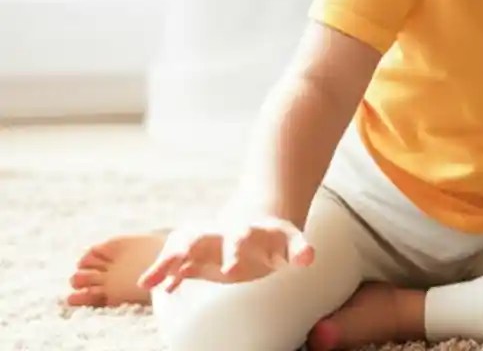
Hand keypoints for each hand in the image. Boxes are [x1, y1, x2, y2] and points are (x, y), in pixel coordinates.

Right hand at [137, 216, 313, 293]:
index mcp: (244, 231)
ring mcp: (204, 244)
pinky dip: (166, 275)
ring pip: (179, 248)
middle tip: (174, 268)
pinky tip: (158, 288)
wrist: (260, 223)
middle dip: (184, 252)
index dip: (233, 252)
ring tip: (146, 283)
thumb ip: (299, 250)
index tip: (230, 271)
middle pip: (198, 238)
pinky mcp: (196, 258)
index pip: (237, 238)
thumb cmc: (276, 238)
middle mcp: (219, 234)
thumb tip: (308, 258)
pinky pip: (177, 264)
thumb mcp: (291, 241)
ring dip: (164, 263)